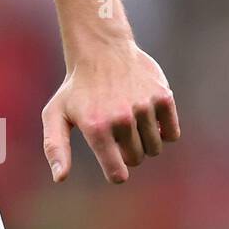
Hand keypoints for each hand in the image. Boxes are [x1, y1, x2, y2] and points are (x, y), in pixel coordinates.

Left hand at [42, 41, 178, 183]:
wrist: (100, 50)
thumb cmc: (76, 88)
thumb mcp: (55, 114)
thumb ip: (55, 147)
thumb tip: (60, 178)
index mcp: (96, 127)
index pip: (117, 173)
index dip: (116, 172)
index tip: (113, 162)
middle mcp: (121, 118)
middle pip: (136, 159)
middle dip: (127, 152)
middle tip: (115, 130)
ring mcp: (144, 106)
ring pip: (155, 148)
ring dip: (144, 141)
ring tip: (128, 120)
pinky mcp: (163, 97)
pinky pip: (172, 133)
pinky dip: (163, 130)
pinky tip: (147, 115)